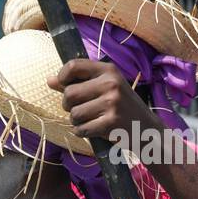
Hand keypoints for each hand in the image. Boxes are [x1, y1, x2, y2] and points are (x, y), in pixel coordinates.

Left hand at [47, 59, 161, 145]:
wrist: (147, 130)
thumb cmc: (122, 108)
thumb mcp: (104, 89)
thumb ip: (77, 83)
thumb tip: (50, 80)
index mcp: (109, 70)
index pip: (74, 66)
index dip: (62, 77)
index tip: (64, 86)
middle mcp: (111, 83)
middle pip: (69, 93)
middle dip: (68, 106)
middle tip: (78, 110)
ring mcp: (112, 103)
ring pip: (74, 114)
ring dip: (76, 121)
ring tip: (90, 121)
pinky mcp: (111, 122)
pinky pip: (81, 129)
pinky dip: (82, 132)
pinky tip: (94, 130)